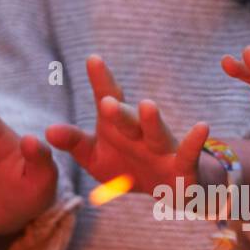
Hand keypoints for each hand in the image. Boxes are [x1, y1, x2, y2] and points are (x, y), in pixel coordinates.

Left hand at [45, 55, 209, 194]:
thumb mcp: (96, 159)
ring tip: (148, 105)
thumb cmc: (129, 168)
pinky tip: (202, 126)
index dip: (101, 81)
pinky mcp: (183, 166)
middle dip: (119, 112)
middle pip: (128, 121)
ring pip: (157, 133)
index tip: (93, 59)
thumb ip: (75, 143)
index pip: (109, 100)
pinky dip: (194, 141)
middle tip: (106, 101)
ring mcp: (163, 148)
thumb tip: (47, 131)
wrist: (171, 189)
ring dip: (152, 121)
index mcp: (118, 127)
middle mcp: (140, 132)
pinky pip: (189, 153)